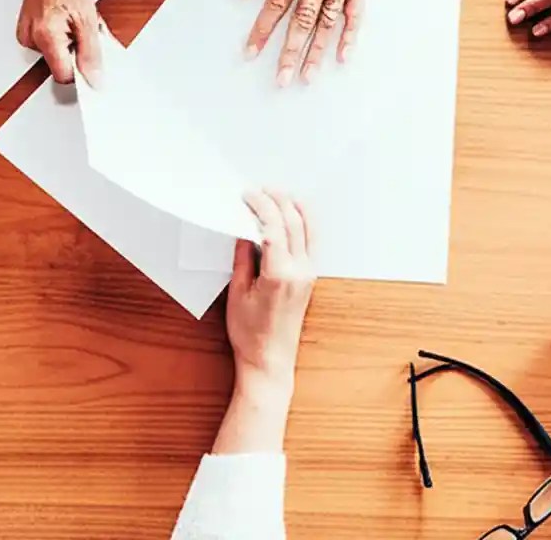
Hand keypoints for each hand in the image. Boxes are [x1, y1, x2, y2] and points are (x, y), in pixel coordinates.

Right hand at [18, 0, 101, 85]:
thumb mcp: (88, 18)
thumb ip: (91, 53)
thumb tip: (94, 78)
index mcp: (45, 36)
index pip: (64, 75)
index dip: (81, 71)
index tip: (92, 63)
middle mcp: (31, 38)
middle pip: (60, 64)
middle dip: (77, 51)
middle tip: (84, 29)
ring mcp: (27, 34)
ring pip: (56, 54)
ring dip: (71, 41)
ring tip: (75, 19)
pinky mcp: (28, 30)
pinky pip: (50, 43)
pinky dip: (63, 35)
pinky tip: (66, 18)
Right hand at [226, 190, 316, 388]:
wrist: (270, 361)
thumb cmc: (250, 334)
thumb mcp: (238, 292)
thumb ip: (243, 258)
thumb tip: (245, 231)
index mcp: (280, 273)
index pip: (273, 226)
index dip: (260, 205)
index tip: (248, 195)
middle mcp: (300, 271)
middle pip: (293, 222)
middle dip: (277, 200)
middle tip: (261, 189)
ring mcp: (309, 274)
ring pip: (308, 229)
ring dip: (294, 208)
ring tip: (279, 195)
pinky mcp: (310, 278)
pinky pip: (312, 242)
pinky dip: (304, 224)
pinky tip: (294, 216)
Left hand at [244, 0, 383, 85]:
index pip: (274, 7)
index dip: (261, 32)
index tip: (251, 53)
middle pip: (300, 23)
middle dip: (289, 53)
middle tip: (282, 79)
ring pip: (326, 24)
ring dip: (317, 52)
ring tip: (308, 76)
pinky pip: (355, 15)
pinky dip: (349, 36)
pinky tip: (343, 56)